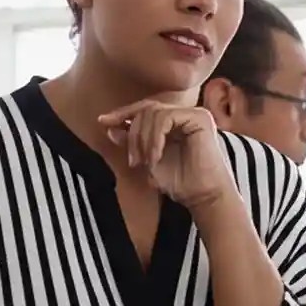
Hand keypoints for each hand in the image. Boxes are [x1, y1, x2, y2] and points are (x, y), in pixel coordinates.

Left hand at [98, 100, 234, 211]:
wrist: (202, 197)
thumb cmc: (180, 182)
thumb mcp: (147, 160)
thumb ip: (131, 142)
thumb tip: (109, 125)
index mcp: (173, 120)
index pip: (144, 108)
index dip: (122, 114)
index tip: (103, 122)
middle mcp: (184, 113)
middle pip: (146, 108)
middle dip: (132, 132)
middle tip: (133, 160)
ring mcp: (193, 113)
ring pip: (153, 112)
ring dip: (142, 139)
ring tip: (145, 162)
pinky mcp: (200, 118)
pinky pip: (166, 118)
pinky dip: (155, 138)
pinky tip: (155, 157)